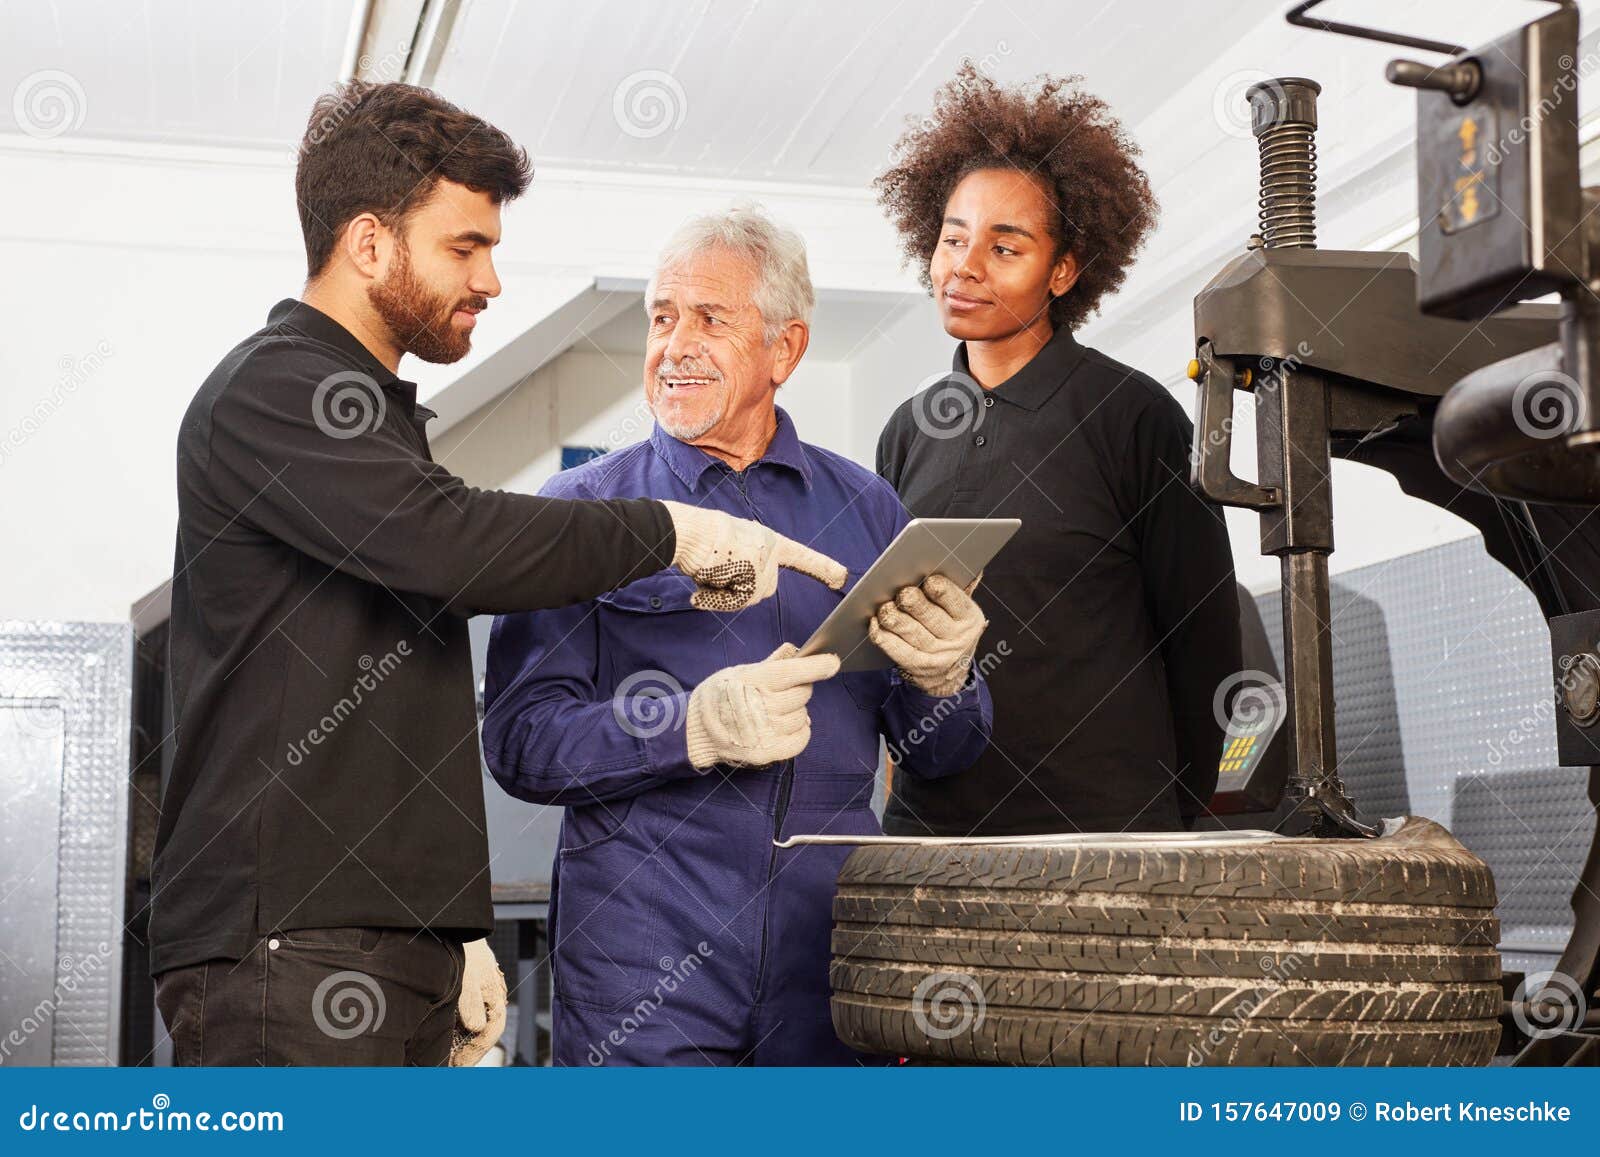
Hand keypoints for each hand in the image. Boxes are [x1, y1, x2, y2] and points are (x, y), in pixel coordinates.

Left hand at [449, 938, 506, 1065]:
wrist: (456, 929)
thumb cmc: (465, 951)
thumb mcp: (468, 976)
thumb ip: (472, 1002)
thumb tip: (477, 1028)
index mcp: (495, 998)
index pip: (489, 1033)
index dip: (475, 1052)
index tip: (459, 1067)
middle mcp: (489, 1000)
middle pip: (481, 1033)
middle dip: (467, 1052)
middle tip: (450, 1068)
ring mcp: (479, 998)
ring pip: (472, 1026)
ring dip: (460, 1043)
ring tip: (444, 1058)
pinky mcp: (467, 994)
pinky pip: (463, 1018)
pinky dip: (454, 1030)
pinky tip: (441, 1037)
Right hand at [662, 501, 847, 610]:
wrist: (685, 531)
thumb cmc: (700, 540)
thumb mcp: (731, 549)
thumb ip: (747, 565)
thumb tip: (748, 589)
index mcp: (767, 539)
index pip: (799, 556)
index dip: (821, 567)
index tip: (842, 576)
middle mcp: (770, 548)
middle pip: (763, 589)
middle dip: (737, 590)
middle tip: (715, 571)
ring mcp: (763, 560)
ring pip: (750, 597)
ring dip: (725, 594)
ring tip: (709, 570)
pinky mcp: (753, 571)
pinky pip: (737, 600)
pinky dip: (718, 598)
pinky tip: (704, 582)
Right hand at [685, 643, 840, 768]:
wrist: (695, 729)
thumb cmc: (718, 696)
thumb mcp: (739, 672)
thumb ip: (770, 664)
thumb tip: (793, 650)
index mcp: (755, 681)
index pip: (795, 671)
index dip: (818, 666)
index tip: (832, 662)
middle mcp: (762, 706)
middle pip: (803, 693)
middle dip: (799, 688)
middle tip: (782, 691)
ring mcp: (766, 731)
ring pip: (802, 715)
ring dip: (795, 711)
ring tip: (776, 710)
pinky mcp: (768, 751)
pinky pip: (800, 739)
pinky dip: (799, 732)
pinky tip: (786, 725)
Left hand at [869, 573, 987, 697]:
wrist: (949, 674)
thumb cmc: (950, 629)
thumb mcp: (961, 610)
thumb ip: (958, 588)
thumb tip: (959, 562)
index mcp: (969, 617)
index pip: (956, 601)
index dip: (942, 590)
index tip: (929, 580)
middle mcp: (956, 638)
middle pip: (931, 617)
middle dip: (914, 603)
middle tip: (902, 593)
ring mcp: (938, 655)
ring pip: (912, 633)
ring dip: (894, 617)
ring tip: (884, 607)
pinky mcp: (918, 668)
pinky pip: (898, 650)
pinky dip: (884, 636)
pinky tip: (875, 623)